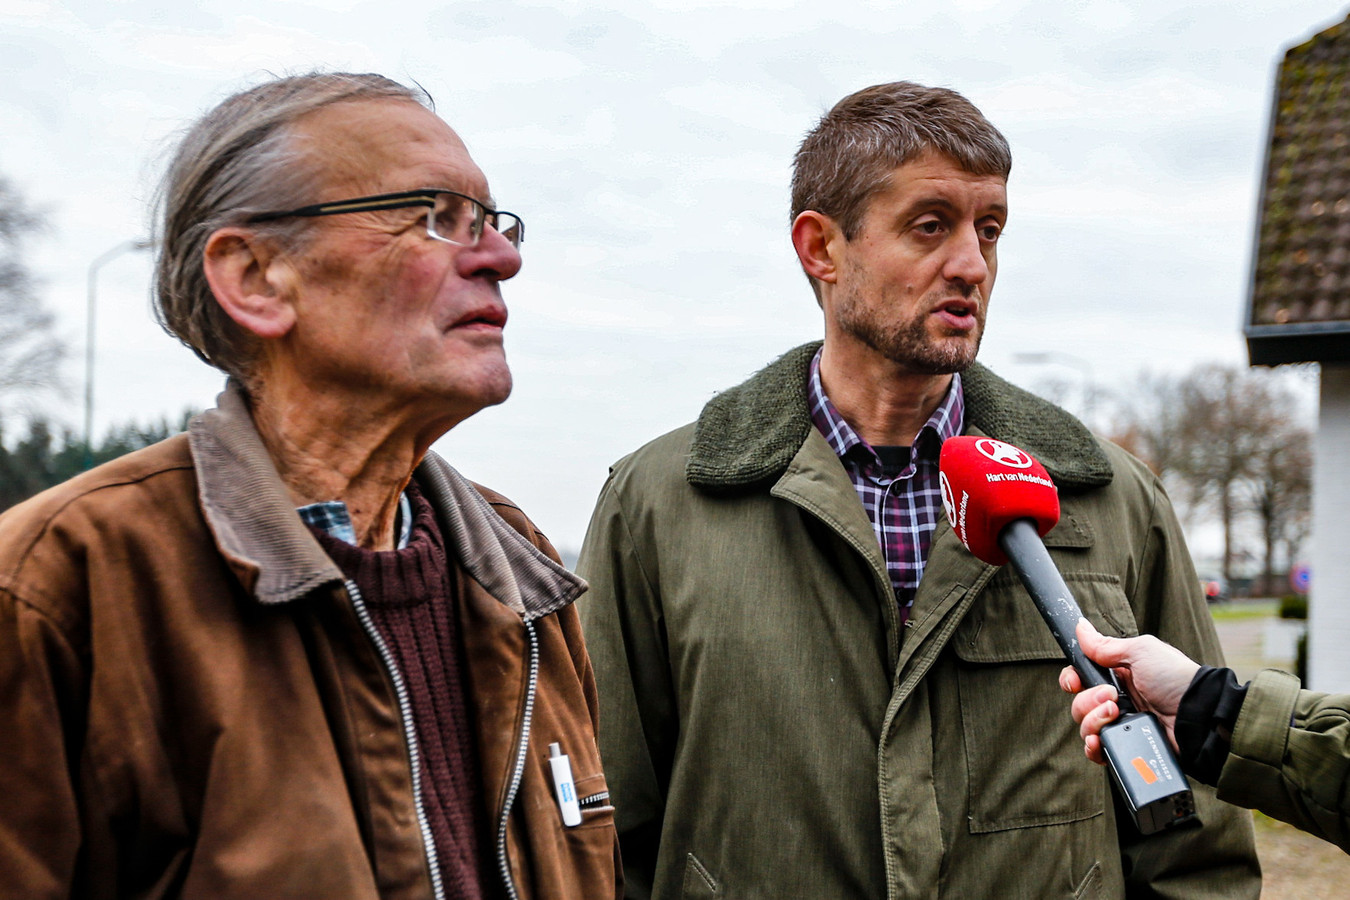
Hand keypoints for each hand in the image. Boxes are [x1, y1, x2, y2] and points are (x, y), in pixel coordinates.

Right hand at [1057, 618, 1199, 764]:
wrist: (1198, 716)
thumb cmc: (1175, 678)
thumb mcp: (1141, 652)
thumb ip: (1105, 645)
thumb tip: (1080, 627)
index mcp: (1118, 676)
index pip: (1080, 678)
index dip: (1071, 680)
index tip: (1074, 682)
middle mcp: (1116, 700)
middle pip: (1079, 704)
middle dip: (1088, 701)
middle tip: (1112, 698)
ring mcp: (1121, 725)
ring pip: (1085, 727)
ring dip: (1093, 720)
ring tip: (1117, 715)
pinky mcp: (1126, 747)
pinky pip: (1096, 751)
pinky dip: (1094, 747)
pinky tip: (1101, 741)